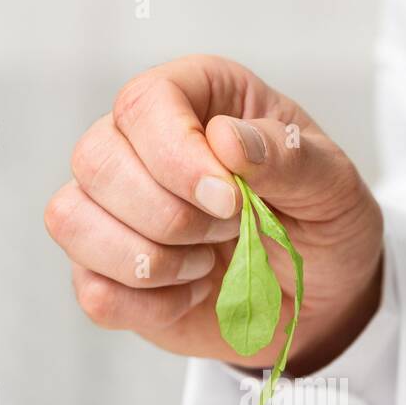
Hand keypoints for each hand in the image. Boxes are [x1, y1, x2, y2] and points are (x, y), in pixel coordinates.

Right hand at [44, 55, 382, 375]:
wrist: (322, 300)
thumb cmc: (323, 225)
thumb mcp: (333, 186)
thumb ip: (289, 158)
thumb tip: (226, 140)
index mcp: (196, 99)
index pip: (144, 103)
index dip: (177, 157)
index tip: (230, 201)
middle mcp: (138, 145)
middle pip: (95, 161)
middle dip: (169, 216)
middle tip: (230, 232)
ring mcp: (112, 211)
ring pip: (72, 222)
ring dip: (151, 260)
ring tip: (208, 263)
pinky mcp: (107, 274)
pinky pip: (93, 291)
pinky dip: (149, 305)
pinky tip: (191, 294)